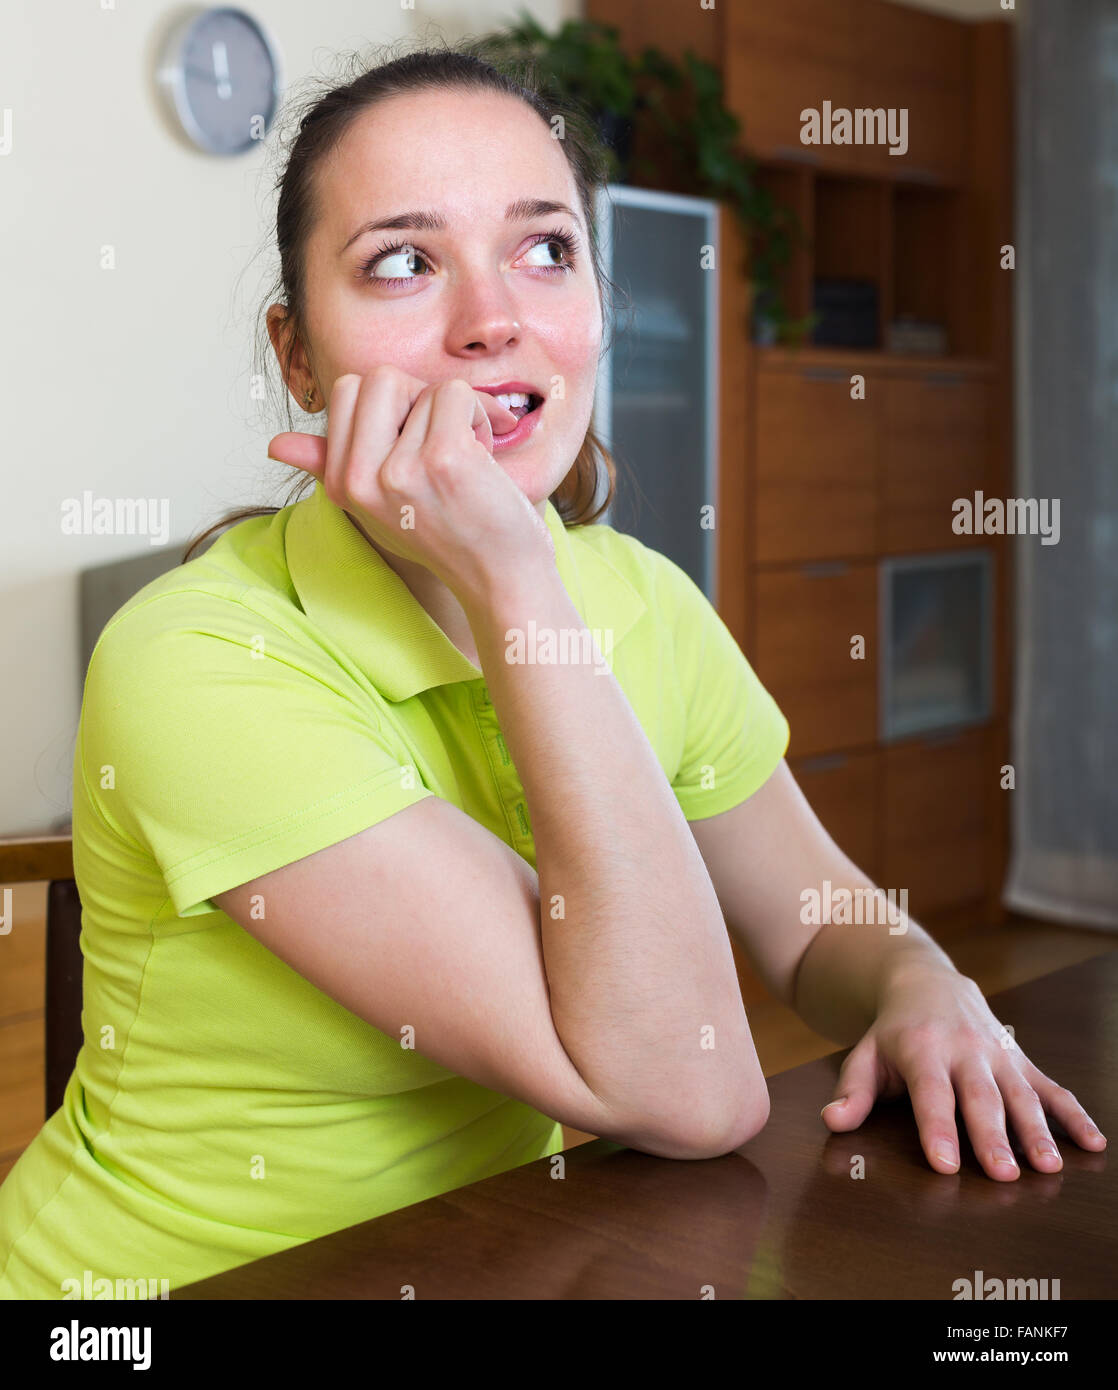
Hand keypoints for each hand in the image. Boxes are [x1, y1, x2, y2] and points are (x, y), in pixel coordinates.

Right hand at [266, 366, 555, 599]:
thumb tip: (276, 444)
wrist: (502, 579)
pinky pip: (455, 393)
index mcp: (343, 486)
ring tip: (468, 457)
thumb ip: (332, 465)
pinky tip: (487, 455)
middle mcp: (361, 481)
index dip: (393, 405)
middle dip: (419, 396)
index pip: (344, 392)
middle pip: (375, 377)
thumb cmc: (451, 535)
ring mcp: (398, 471)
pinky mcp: (442, 459)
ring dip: (457, 412)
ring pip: (422, 386)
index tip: (418, 442)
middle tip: (445, 439)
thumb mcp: (381, 504)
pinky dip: (483, 413)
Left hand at [820, 962, 1106, 1179]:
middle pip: (980, 1098)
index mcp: (922, 1049)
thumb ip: (853, 1090)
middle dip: (992, 1137)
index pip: (931, 1095)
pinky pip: (1051, 1087)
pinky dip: (1074, 1115)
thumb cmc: (892, 1031)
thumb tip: (833, 1121)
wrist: (926, 982)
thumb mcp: (865, 1052)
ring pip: (1020, 1094)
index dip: (937, 1129)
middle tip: (1004, 1175)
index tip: (945, 1165)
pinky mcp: (1021, 1060)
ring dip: (1037, 1131)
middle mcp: (965, 1050)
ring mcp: (998, 1054)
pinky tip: (1093, 1143)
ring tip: (1049, 1167)